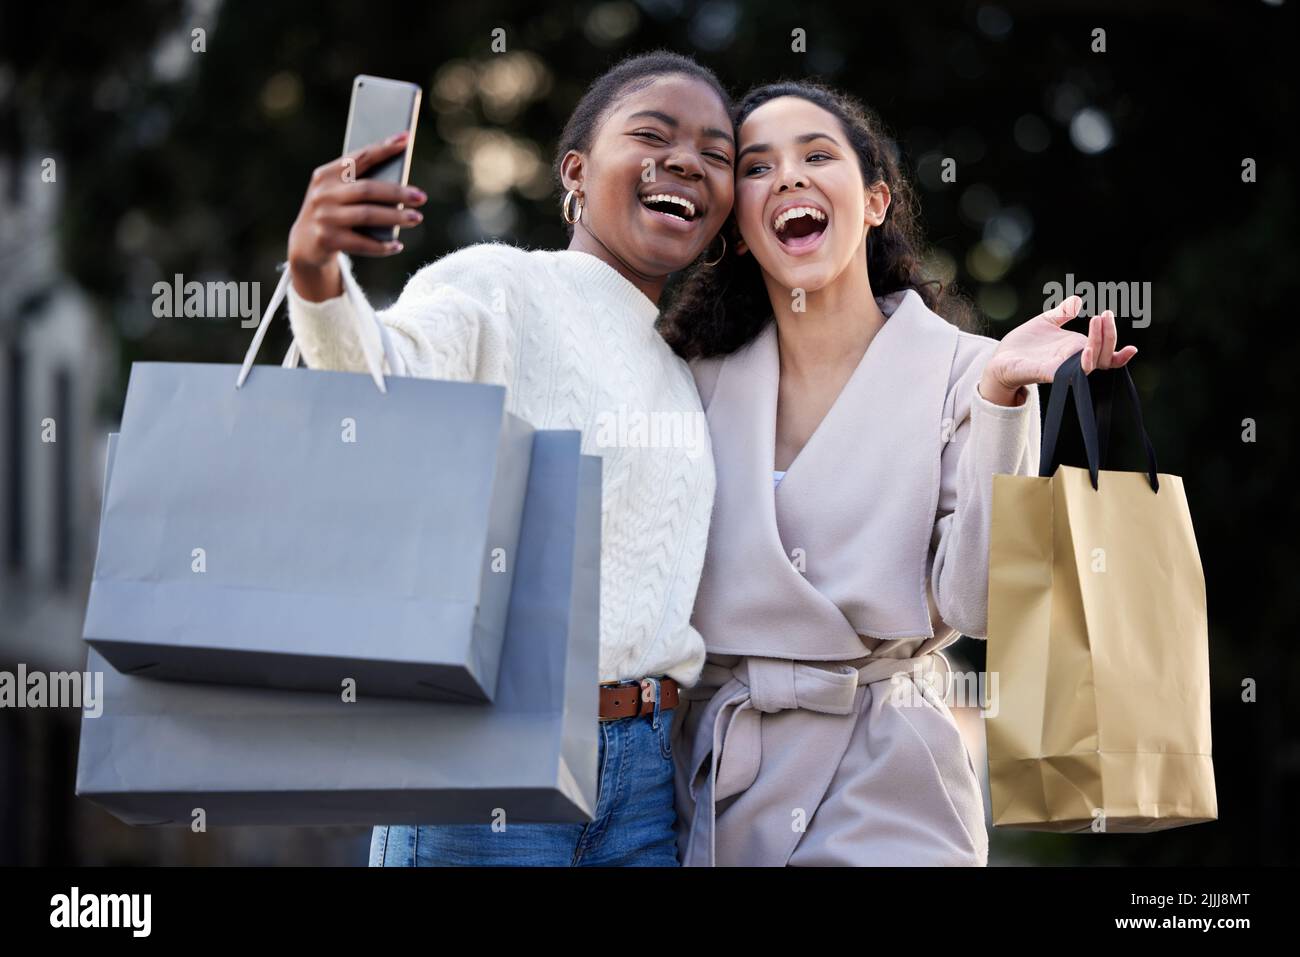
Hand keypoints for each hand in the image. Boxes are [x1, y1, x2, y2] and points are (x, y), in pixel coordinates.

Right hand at [286, 131, 426, 300]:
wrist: (305, 243)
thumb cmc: (333, 211)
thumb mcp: (338, 192)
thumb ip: (360, 184)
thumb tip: (401, 181)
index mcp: (326, 174)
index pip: (360, 157)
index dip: (384, 148)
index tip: (406, 139)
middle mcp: (323, 193)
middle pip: (368, 189)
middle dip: (397, 192)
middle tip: (421, 197)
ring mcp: (324, 217)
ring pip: (367, 215)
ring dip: (395, 217)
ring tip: (417, 218)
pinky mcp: (328, 240)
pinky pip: (362, 243)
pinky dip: (381, 246)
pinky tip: (397, 245)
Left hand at [979, 295, 1137, 404]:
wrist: (1000, 359)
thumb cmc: (1023, 344)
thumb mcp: (1045, 322)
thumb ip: (1062, 313)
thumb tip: (1077, 300)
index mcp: (1075, 350)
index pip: (1105, 354)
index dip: (1120, 352)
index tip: (1133, 347)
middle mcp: (1072, 361)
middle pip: (1104, 357)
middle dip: (1109, 336)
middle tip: (1104, 315)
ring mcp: (1062, 368)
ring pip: (1091, 364)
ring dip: (1098, 344)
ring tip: (1097, 321)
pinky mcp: (1047, 373)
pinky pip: (1070, 372)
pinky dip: (1081, 363)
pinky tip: (1085, 349)